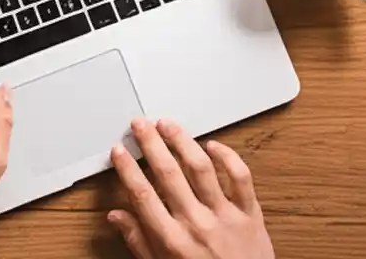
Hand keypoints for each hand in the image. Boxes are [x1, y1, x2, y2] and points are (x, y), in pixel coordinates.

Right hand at [108, 118, 274, 258]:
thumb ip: (139, 241)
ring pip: (201, 167)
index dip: (127, 168)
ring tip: (168, 124)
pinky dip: (227, 157)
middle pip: (168, 173)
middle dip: (150, 144)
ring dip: (182, 141)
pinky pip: (240, 177)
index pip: (142, 194)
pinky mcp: (250, 214)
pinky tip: (213, 145)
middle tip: (140, 124)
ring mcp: (225, 216)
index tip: (118, 151)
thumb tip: (116, 216)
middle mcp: (197, 224)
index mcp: (172, 240)